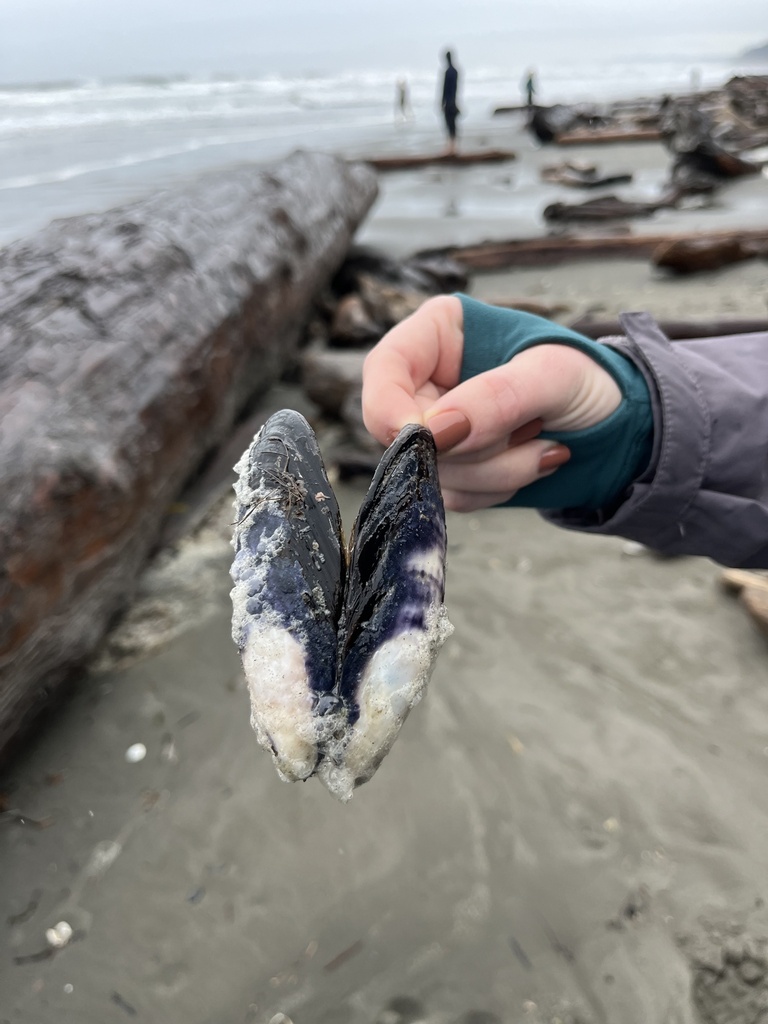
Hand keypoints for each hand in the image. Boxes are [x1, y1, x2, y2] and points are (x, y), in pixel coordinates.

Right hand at [362, 296, 622, 511]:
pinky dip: (498, 489)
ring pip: (431, 473)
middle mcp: (427, 379)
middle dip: (472, 450)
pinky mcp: (451, 469)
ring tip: (544, 442)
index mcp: (440, 333)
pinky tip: (534, 460)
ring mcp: (436, 427)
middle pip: (405, 434)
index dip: (393, 412)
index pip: (384, 370)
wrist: (619, 422)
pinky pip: (453, 497)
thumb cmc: (588, 378)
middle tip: (533, 431)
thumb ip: (494, 398)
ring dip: (495, 473)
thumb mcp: (551, 376)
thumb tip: (436, 432)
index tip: (431, 441)